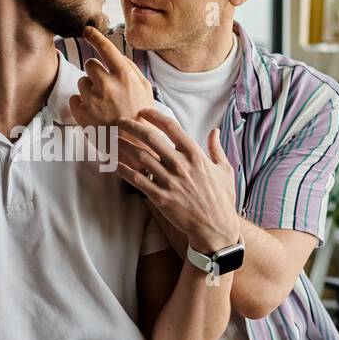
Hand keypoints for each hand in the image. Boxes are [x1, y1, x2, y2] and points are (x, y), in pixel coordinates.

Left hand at [68, 26, 154, 128]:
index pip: (105, 48)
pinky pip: (74, 98)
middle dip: (96, 73)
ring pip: (82, 82)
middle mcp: (107, 85)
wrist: (135, 147)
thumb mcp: (145, 89)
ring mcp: (92, 100)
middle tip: (107, 88)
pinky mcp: (81, 113)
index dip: (94, 36)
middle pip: (90, 64)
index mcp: (124, 76)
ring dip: (89, 89)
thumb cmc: (142, 116)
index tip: (87, 30)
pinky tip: (95, 114)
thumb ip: (130, 68)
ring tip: (103, 104)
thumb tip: (116, 55)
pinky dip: (82, 104)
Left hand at [116, 108, 239, 255]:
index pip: (171, 127)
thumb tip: (214, 131)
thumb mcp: (225, 170)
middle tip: (120, 121)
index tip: (143, 112)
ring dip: (124, 145)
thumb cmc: (221, 199)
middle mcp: (181, 165)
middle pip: (151, 138)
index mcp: (196, 155)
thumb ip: (217, 149)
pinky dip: (124, 170)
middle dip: (132, 126)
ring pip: (141, 157)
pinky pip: (137, 180)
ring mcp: (169, 181)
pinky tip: (114, 163)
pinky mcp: (160, 197)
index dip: (154, 116)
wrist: (216, 227)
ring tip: (114, 139)